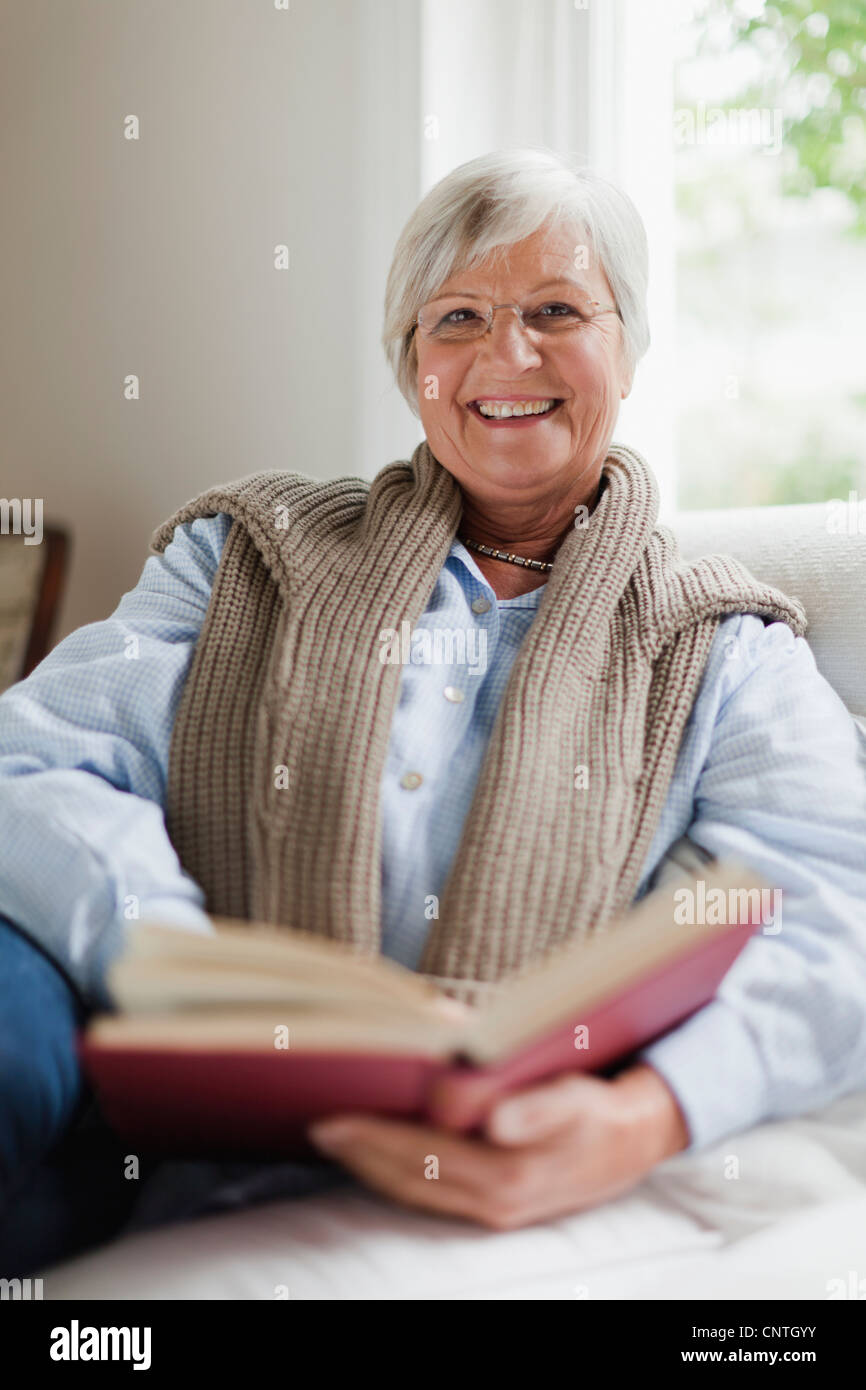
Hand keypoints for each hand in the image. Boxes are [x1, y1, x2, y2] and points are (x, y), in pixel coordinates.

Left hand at [306, 1063, 689, 1229]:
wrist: (632, 1143)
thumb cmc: (597, 1110)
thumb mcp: (574, 1098)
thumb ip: (533, 1107)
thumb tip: (491, 1117)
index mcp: (508, 1173)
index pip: (422, 1156)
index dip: (374, 1139)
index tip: (333, 1118)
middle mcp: (495, 1201)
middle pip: (408, 1179)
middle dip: (360, 1153)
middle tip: (317, 1125)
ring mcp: (494, 1209)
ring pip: (416, 1191)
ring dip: (373, 1167)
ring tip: (338, 1138)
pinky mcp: (496, 1207)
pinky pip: (433, 1194)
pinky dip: (399, 1175)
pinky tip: (380, 1155)